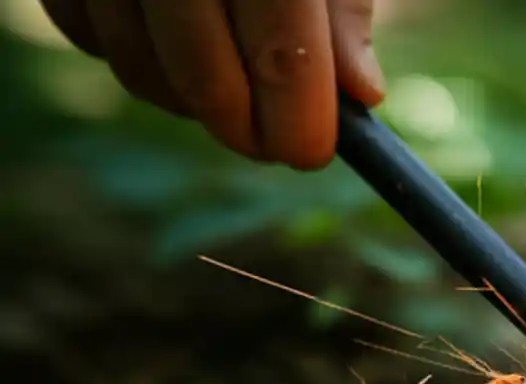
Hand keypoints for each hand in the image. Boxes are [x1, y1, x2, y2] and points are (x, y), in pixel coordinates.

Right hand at [39, 0, 385, 168]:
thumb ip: (341, 9)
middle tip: (276, 146)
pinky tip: (175, 50)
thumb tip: (363, 96)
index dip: (299, 115)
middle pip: (202, 69)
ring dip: (190, 103)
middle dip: (244, 124)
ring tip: (235, 96)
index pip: (280, 47)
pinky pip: (87, 37)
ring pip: (138, 65)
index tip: (311, 152)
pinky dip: (135, 60)